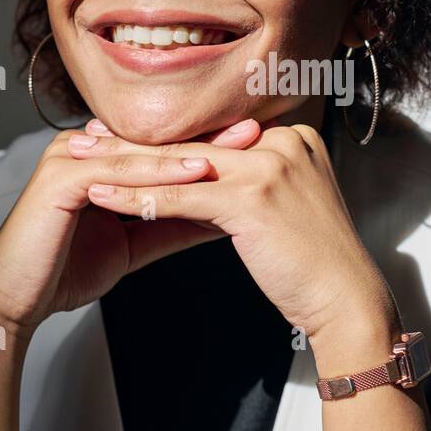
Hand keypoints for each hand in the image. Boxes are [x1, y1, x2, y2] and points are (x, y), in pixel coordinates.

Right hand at [0, 116, 261, 339]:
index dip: (209, 144)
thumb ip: (173, 223)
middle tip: (258, 131)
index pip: (161, 147)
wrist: (16, 300)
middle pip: (156, 141)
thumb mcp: (135, 242)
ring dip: (194, 149)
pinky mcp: (61, 176)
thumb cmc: (66, 269)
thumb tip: (223, 217)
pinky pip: (121, 171)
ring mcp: (70, 156)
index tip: (257, 144)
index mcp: (100, 158)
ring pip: (143, 152)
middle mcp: (85, 148)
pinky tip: (198, 171)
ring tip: (240, 146)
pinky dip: (161, 172)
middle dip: (210, 137)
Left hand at [67, 120, 401, 349]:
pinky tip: (104, 196)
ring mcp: (269, 165)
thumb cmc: (317, 263)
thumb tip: (201, 176)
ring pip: (180, 164)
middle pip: (193, 141)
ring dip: (123, 164)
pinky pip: (181, 197)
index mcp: (291, 137)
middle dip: (135, 141)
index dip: (165, 136)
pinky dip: (137, 197)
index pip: (213, 132)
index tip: (122, 134)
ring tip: (82, 163)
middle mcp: (282, 141)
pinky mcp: (252, 198)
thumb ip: (248, 182)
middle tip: (90, 138)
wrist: (347, 299)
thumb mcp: (282, 205)